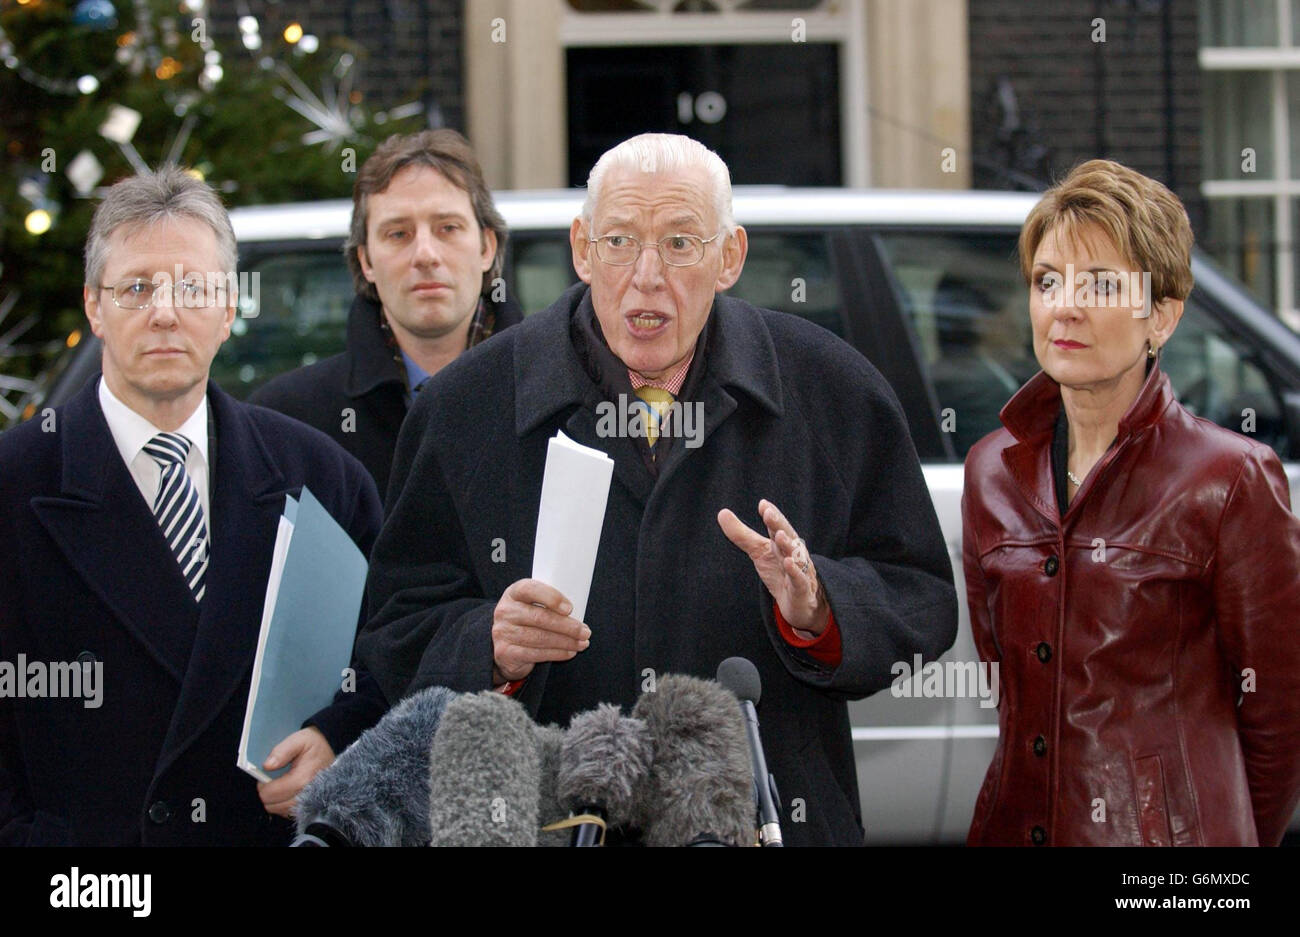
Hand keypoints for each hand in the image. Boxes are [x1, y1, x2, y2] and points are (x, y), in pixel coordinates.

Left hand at [258, 727, 334, 817]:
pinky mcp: (311, 807)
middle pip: (273, 805)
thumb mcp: (299, 740)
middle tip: (272, 780)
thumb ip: (281, 751)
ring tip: (280, 785)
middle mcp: (307, 795)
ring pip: (279, 811)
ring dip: (275, 800)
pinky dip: (284, 804)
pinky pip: (288, 813)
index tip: (265, 775)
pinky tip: (287, 791)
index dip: (262, 785)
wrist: (333, 749)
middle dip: (268, 793)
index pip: (270, 794)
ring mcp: (310, 803)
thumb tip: (267, 766)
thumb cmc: (316, 745)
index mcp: (302, 779)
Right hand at [492, 578, 589, 682]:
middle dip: (567, 626)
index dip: (551, 597)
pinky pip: (536, 654)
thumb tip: (578, 614)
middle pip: (539, 617)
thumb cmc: (527, 619)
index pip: (530, 589)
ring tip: (582, 643)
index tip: (570, 608)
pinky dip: (557, 654)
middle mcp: (505, 611)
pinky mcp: (506, 652)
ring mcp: (503, 632)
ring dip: (566, 642)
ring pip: (540, 638)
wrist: (504, 644)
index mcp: (514, 593)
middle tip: (585, 631)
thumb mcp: (532, 604)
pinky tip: (570, 652)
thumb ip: (549, 604)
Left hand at [718, 498, 828, 634]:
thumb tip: (722, 512)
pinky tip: (788, 563)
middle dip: (778, 525)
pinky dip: (795, 571)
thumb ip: (741, 534)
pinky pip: (800, 579)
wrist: (799, 602)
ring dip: (788, 545)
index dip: (771, 516)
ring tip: (778, 535)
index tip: (763, 504)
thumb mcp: (758, 552)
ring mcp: (800, 571)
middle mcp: (794, 554)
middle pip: (787, 537)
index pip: (777, 527)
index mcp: (782, 543)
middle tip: (768, 513)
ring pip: (796, 556)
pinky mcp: (802, 590)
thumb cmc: (779, 572)